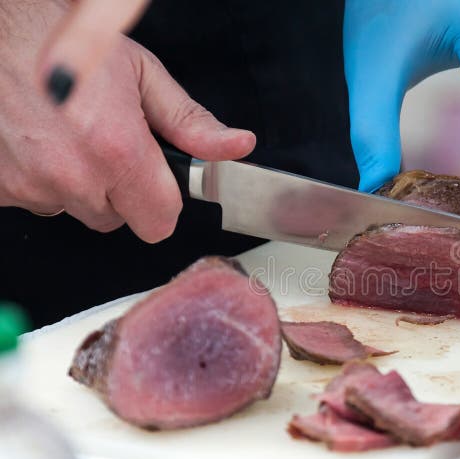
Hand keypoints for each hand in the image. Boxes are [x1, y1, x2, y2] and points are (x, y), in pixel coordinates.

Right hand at [0, 0, 254, 241]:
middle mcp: (72, 175)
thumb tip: (235, 146)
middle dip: (119, 190)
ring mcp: (30, 184)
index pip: (160, 223)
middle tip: (104, 142)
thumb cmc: (60, 41)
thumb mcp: (140, 73)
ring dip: (77, 184)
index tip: (156, 184)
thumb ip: (190, 123)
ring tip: (68, 134)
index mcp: (117, 149)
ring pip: (74, 209)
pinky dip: (39, 177)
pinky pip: (34, 199)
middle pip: (116, 218)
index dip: (162, 204)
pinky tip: (40, 139)